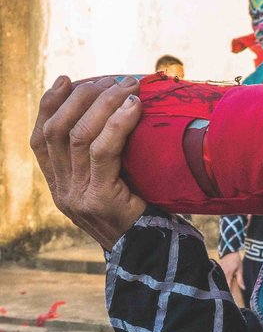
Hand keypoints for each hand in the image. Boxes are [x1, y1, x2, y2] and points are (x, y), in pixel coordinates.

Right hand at [29, 76, 146, 249]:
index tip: (66, 79)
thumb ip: (106, 154)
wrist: (154, 252)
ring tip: (128, 86)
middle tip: (113, 79)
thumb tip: (120, 106)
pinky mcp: (99, 199)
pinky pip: (104, 152)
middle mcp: (62, 191)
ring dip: (103, 104)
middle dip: (82, 97)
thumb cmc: (142, 209)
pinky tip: (135, 107)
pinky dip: (118, 123)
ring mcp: (77, 196)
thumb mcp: (116, 181)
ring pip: (79, 136)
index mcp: (59, 184)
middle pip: (57, 131)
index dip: (49, 105)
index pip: (40, 138)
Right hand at [218, 252, 245, 306]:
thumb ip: (240, 279)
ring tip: (221, 294)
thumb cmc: (236, 259)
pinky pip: (217, 278)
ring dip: (221, 287)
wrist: (229, 250)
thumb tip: (243, 288)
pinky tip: (219, 286)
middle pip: (221, 286)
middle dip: (223, 292)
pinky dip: (219, 282)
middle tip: (225, 299)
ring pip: (219, 283)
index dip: (228, 294)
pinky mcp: (215, 270)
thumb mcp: (240, 269)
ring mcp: (217, 272)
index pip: (227, 287)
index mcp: (227, 275)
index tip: (229, 300)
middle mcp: (221, 274)